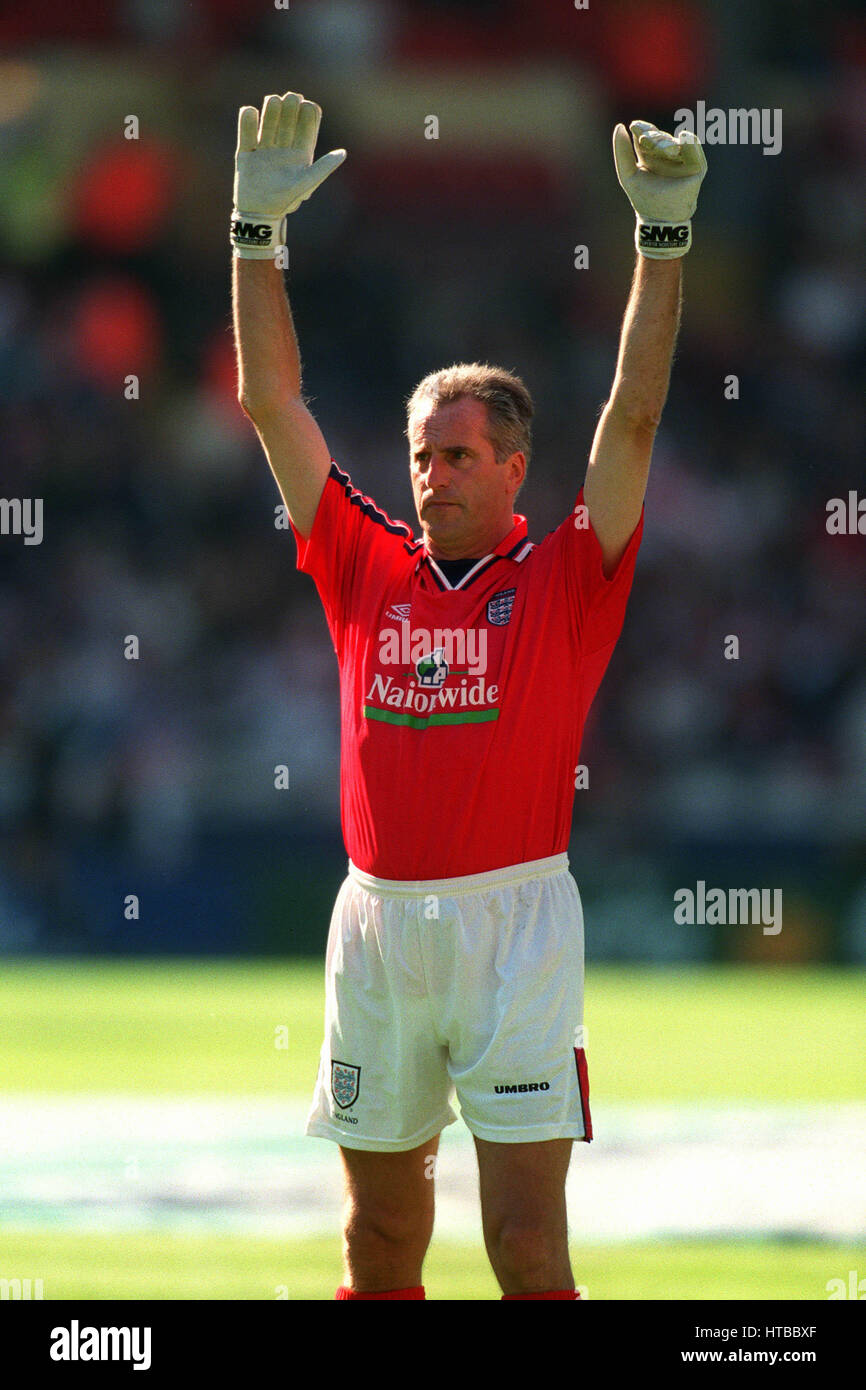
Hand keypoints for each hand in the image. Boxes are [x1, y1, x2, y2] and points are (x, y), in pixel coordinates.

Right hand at [232, 92, 345, 256]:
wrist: (259, 214)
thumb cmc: (285, 200)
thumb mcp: (306, 184)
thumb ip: (323, 168)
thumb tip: (343, 153)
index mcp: (300, 154)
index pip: (306, 129)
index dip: (308, 116)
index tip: (308, 105)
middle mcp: (283, 149)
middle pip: (287, 123)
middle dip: (290, 109)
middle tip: (292, 97)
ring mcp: (264, 149)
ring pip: (268, 125)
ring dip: (271, 112)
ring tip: (274, 100)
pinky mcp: (246, 153)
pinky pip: (247, 134)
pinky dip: (247, 123)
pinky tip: (250, 111)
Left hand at [613, 120, 706, 258]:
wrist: (660, 218)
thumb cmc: (643, 197)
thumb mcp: (627, 174)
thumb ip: (622, 152)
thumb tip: (620, 125)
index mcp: (650, 153)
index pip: (647, 135)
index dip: (642, 129)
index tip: (635, 126)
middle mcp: (667, 153)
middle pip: (660, 138)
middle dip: (654, 137)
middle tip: (647, 139)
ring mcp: (682, 158)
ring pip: (675, 143)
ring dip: (667, 143)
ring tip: (663, 148)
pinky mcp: (696, 166)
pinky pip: (694, 150)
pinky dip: (690, 143)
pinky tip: (683, 137)